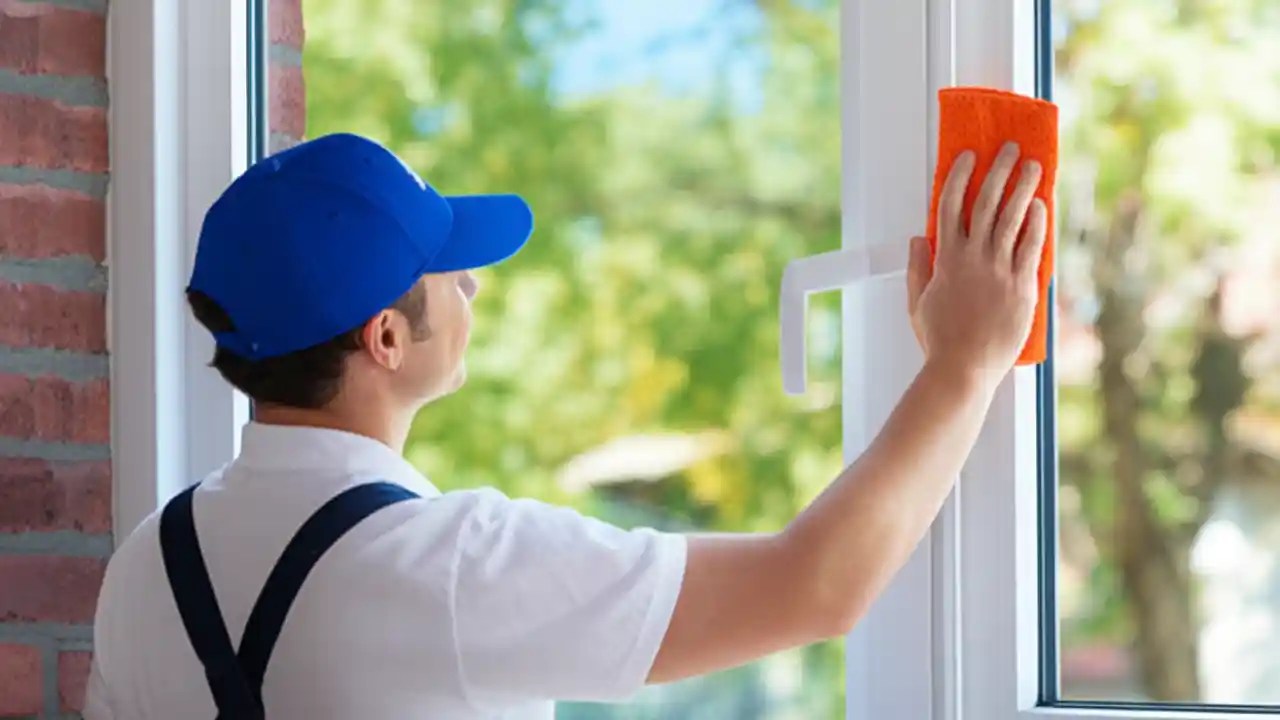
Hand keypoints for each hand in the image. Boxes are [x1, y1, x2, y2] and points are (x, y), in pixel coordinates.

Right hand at [906, 142, 1047, 386]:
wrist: (963, 368)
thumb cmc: (940, 340)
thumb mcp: (917, 302)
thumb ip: (918, 268)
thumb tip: (918, 240)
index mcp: (945, 260)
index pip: (950, 205)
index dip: (959, 177)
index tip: (967, 157)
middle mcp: (974, 258)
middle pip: (987, 202)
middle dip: (999, 170)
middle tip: (1009, 149)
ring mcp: (1000, 270)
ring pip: (1013, 217)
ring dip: (1024, 187)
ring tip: (1033, 166)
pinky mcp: (1022, 286)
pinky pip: (1032, 246)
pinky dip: (1037, 223)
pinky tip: (1041, 206)